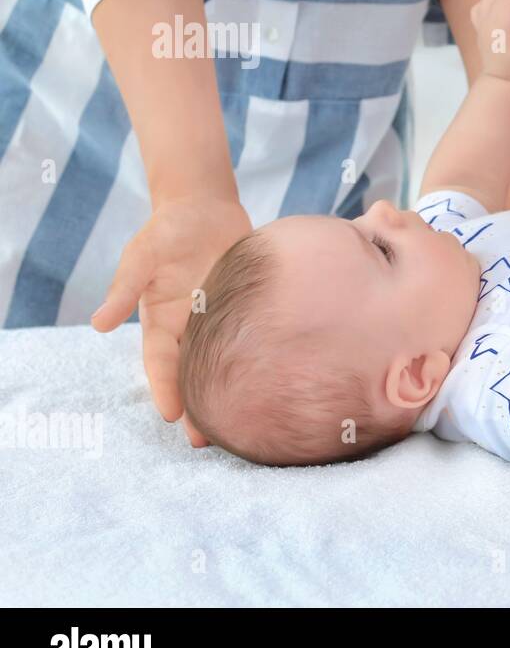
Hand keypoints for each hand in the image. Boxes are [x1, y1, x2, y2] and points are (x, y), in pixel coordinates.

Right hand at [91, 195, 251, 438]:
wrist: (204, 207)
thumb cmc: (167, 230)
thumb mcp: (143, 255)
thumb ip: (126, 288)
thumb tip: (99, 324)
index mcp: (160, 320)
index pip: (160, 363)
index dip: (165, 389)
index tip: (173, 416)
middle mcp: (189, 326)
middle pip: (192, 373)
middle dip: (198, 405)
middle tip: (208, 440)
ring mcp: (218, 319)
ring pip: (222, 363)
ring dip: (228, 391)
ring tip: (240, 424)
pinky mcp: (245, 309)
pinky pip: (251, 341)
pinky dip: (257, 363)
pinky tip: (272, 383)